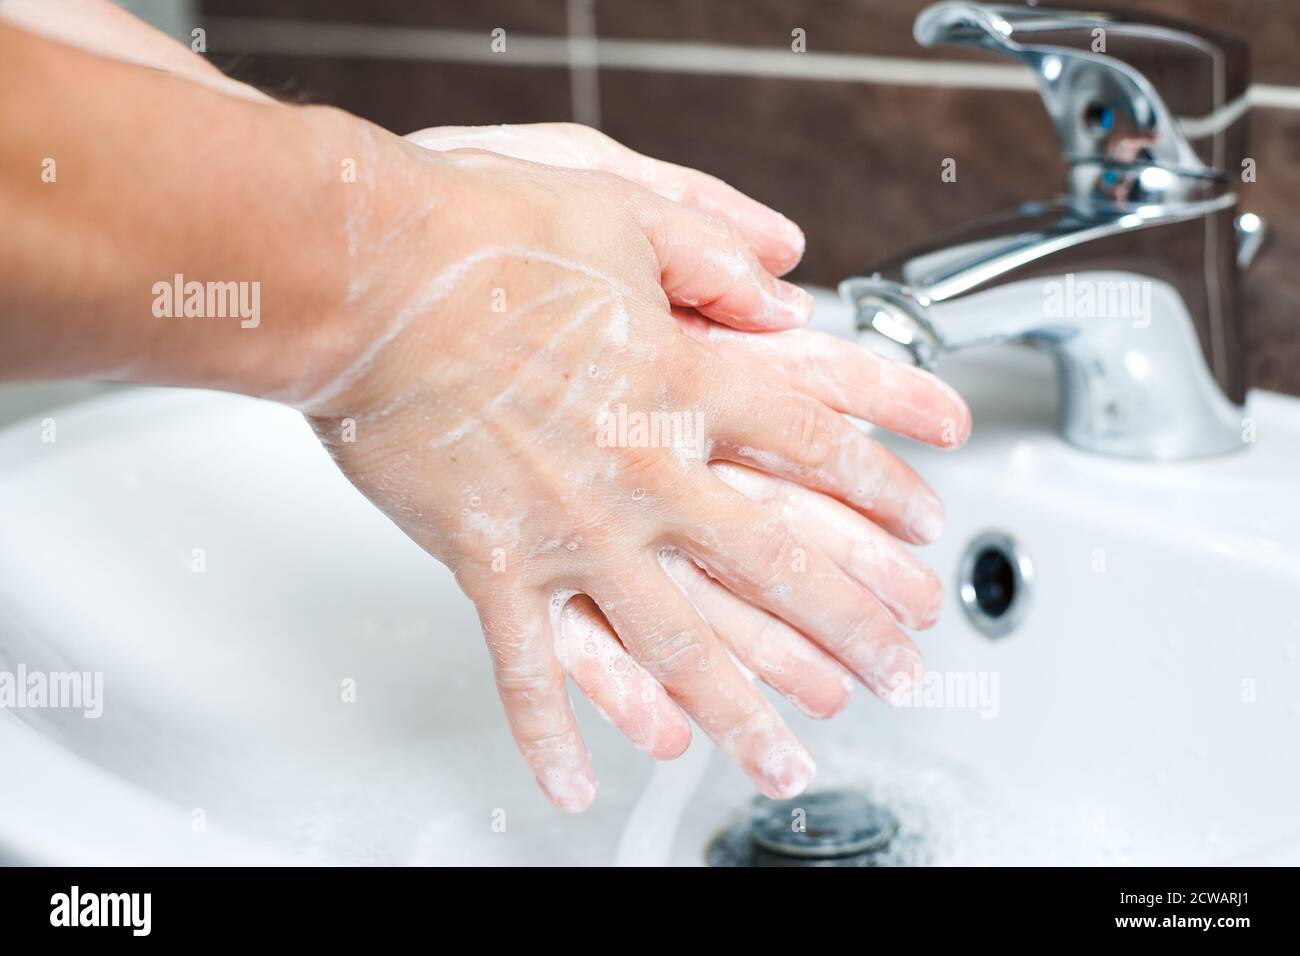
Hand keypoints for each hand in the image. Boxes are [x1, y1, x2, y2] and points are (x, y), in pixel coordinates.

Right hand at [304, 120, 968, 810]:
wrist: (366, 275)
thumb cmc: (481, 233)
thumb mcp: (622, 204)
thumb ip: (713, 249)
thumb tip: (787, 288)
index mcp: (683, 380)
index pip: (813, 443)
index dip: (881, 486)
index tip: (923, 522)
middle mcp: (646, 467)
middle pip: (777, 564)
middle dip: (853, 627)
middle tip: (904, 673)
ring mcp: (573, 525)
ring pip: (679, 643)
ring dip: (740, 712)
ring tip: (786, 763)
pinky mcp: (492, 561)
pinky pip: (532, 666)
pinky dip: (553, 732)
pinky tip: (575, 786)